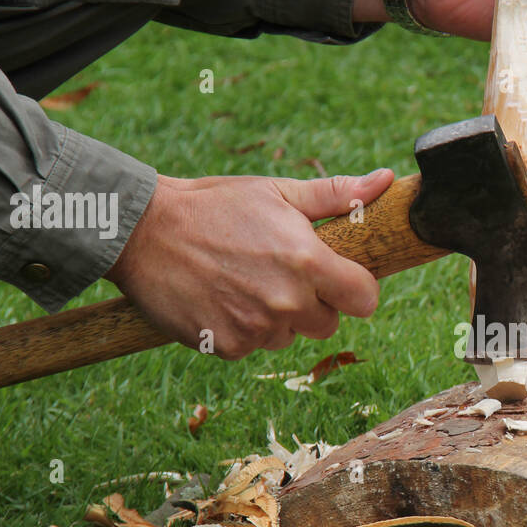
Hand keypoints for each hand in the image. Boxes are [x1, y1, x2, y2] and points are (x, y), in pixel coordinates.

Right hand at [105, 171, 391, 358]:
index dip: (355, 289)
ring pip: (288, 336)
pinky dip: (240, 329)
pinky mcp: (226, 346)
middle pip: (328, 323)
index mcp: (307, 261)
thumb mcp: (277, 192)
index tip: (338, 278)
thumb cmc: (215, 205)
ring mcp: (256, 328)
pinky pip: (251, 346)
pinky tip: (220, 299)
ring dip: (275, 318)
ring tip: (242, 281)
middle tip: (277, 272)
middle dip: (312, 303)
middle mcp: (286, 300)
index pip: (365, 299)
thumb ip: (335, 195)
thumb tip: (384, 180)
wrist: (142, 230)